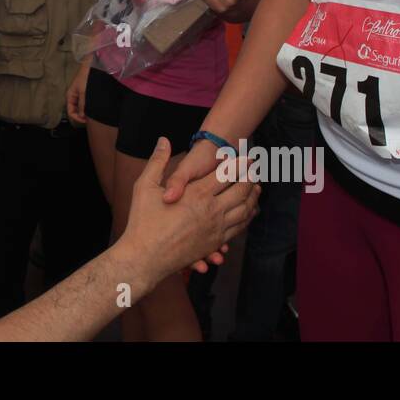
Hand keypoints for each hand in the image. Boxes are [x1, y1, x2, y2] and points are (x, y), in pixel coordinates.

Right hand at [65, 61, 89, 124]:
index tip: (86, 121)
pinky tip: (95, 108)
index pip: (70, 112)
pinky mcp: (87, 93)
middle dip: (82, 115)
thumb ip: (82, 105)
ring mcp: (81, 95)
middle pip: (76, 110)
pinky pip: (87, 103)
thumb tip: (83, 116)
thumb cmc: (86, 77)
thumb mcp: (83, 92)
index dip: (77, 118)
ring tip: (94, 114)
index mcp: (70, 96)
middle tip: (91, 119)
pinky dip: (90, 107)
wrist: (92, 66)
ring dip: (87, 111)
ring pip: (82, 107)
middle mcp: (75, 97)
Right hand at [118, 138, 259, 283]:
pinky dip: (247, 217)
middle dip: (250, 178)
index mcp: (197, 194)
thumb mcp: (145, 186)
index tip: (247, 157)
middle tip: (256, 170)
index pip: (226, 174)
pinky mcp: (214, 243)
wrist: (145, 258)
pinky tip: (248, 213)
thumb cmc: (143, 222)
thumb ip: (157, 161)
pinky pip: (238, 228)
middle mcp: (211, 211)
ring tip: (257, 188)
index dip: (239, 164)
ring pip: (244, 211)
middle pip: (241, 191)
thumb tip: (163, 140)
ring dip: (253, 197)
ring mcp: (216, 228)